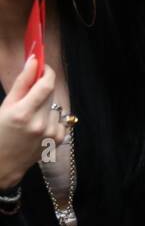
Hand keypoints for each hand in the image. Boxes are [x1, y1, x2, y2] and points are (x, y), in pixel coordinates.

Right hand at [0, 56, 65, 190]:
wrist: (2, 163)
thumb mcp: (4, 106)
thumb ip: (21, 84)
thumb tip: (33, 61)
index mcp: (22, 114)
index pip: (46, 85)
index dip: (47, 72)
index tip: (44, 66)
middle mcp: (40, 124)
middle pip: (50, 94)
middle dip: (41, 89)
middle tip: (29, 92)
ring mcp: (50, 133)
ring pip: (54, 107)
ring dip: (44, 106)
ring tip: (29, 116)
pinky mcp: (57, 140)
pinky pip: (58, 120)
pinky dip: (50, 119)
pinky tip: (36, 126)